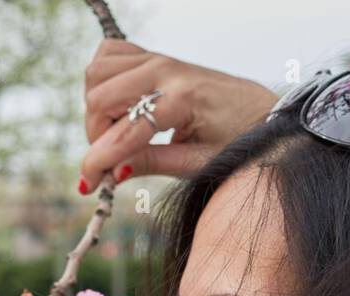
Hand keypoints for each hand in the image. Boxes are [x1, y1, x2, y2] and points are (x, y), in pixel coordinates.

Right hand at [78, 39, 277, 190]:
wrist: (261, 113)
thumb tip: (112, 173)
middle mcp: (166, 71)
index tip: (88, 185)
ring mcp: (159, 59)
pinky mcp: (155, 56)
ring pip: (97, 73)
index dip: (99, 161)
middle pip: (100, 97)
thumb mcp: (198, 163)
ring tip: (117, 133)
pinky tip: (119, 106)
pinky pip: (109, 55)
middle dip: (95, 135)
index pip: (125, 131)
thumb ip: (153, 164)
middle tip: (113, 160)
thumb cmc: (236, 142)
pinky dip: (103, 80)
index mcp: (183, 99)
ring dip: (96, 108)